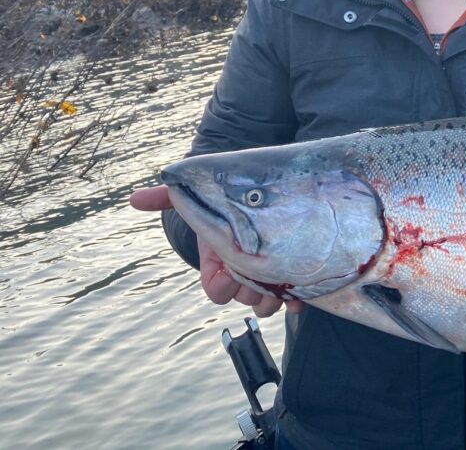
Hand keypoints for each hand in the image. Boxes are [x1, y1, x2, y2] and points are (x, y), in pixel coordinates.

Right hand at [128, 184, 299, 316]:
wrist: (258, 194)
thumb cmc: (223, 200)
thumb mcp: (198, 197)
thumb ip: (168, 199)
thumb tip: (134, 199)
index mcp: (217, 265)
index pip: (217, 292)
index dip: (224, 285)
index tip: (231, 266)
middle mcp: (240, 275)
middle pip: (245, 299)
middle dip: (254, 291)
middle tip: (265, 273)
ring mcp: (263, 277)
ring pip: (266, 304)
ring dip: (273, 299)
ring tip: (284, 284)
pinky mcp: (287, 274)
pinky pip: (291, 298)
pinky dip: (295, 302)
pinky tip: (300, 301)